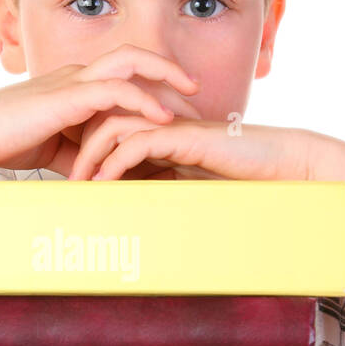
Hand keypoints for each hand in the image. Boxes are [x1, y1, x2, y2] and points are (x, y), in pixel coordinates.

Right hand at [0, 44, 199, 176]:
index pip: (123, 74)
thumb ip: (84, 156)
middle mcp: (77, 75)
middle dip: (169, 68)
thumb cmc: (4, 141)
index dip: (154, 85)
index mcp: (75, 85)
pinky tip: (162, 119)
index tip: (180, 106)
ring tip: (192, 97)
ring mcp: (71, 81)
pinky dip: (142, 101)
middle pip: (133, 56)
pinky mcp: (66, 96)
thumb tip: (109, 177)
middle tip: (198, 89)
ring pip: (129, 63)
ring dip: (165, 76)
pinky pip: (114, 90)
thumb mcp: (55, 151)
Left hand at [68, 115, 316, 183]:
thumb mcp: (191, 191)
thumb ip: (163, 194)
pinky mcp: (182, 136)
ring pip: (113, 128)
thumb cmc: (243, 180)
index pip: (110, 132)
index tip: (68, 181)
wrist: (281, 166)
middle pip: (103, 123)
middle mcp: (161, 125)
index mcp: (159, 133)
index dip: (86, 153)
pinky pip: (137, 143)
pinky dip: (115, 163)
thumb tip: (136, 222)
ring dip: (90, 156)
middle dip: (77, 150)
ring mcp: (171, 127)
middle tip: (63, 181)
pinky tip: (103, 183)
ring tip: (77, 184)